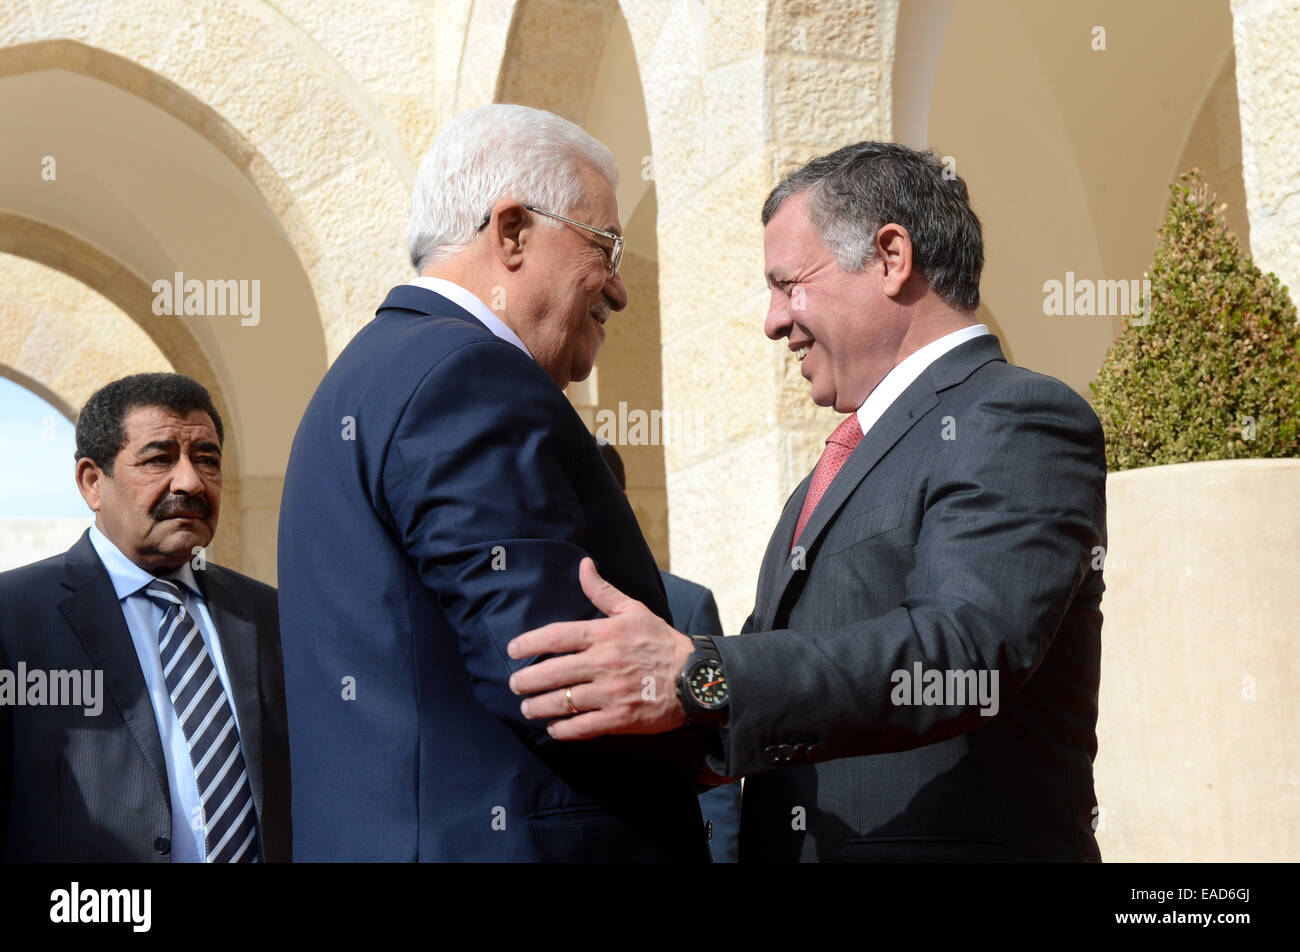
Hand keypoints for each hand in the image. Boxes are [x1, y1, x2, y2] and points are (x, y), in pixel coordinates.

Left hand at [507, 557, 694, 739]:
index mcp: (604, 634)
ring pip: (562, 702)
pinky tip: (554, 729)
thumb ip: (603, 591)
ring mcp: (610, 693)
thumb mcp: (634, 610)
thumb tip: (583, 565)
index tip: (512, 650)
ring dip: (538, 708)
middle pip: (552, 672)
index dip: (528, 643)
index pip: (556, 636)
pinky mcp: (619, 718)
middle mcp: (603, 662)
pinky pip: (582, 727)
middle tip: (514, 685)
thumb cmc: (662, 642)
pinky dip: (563, 730)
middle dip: (526, 681)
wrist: (694, 677)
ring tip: (527, 709)